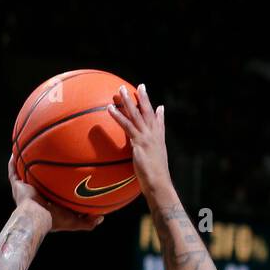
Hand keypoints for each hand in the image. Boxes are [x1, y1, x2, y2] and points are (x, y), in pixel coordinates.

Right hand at [8, 154, 103, 232]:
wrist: (37, 218)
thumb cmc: (55, 220)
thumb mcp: (75, 222)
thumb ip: (88, 222)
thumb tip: (101, 217)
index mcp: (47, 204)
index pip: (52, 192)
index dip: (56, 184)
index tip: (63, 174)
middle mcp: (35, 196)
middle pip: (38, 180)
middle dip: (42, 171)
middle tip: (48, 158)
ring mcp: (24, 191)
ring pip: (24, 174)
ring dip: (26, 164)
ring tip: (28, 149)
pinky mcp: (17, 186)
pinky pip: (13, 171)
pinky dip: (13, 162)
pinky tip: (15, 150)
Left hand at [107, 83, 170, 198]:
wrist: (159, 183)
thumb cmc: (156, 179)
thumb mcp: (156, 163)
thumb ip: (152, 156)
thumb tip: (150, 155)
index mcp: (159, 139)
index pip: (158, 121)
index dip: (156, 110)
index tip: (155, 102)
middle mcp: (154, 135)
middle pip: (148, 112)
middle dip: (143, 97)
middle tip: (139, 86)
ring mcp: (147, 137)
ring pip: (137, 114)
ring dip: (128, 101)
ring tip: (120, 90)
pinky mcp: (138, 142)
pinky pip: (126, 125)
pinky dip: (118, 116)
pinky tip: (110, 109)